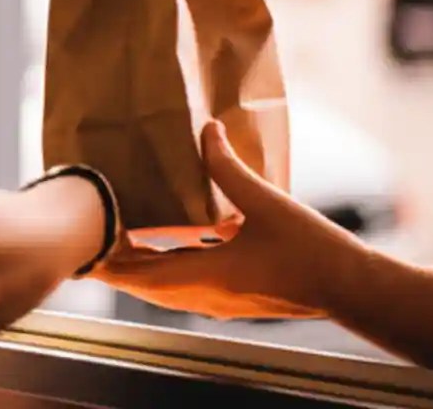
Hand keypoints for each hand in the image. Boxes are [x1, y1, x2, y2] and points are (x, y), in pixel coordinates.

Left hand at [93, 122, 372, 319]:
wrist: (350, 288)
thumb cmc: (312, 249)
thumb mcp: (266, 201)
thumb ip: (229, 167)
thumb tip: (208, 129)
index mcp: (205, 276)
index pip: (137, 274)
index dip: (105, 261)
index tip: (81, 241)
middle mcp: (204, 296)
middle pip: (142, 284)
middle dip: (115, 261)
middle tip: (93, 234)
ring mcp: (217, 302)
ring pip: (162, 289)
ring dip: (139, 266)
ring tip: (120, 237)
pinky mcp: (231, 300)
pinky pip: (182, 288)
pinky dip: (164, 269)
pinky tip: (167, 245)